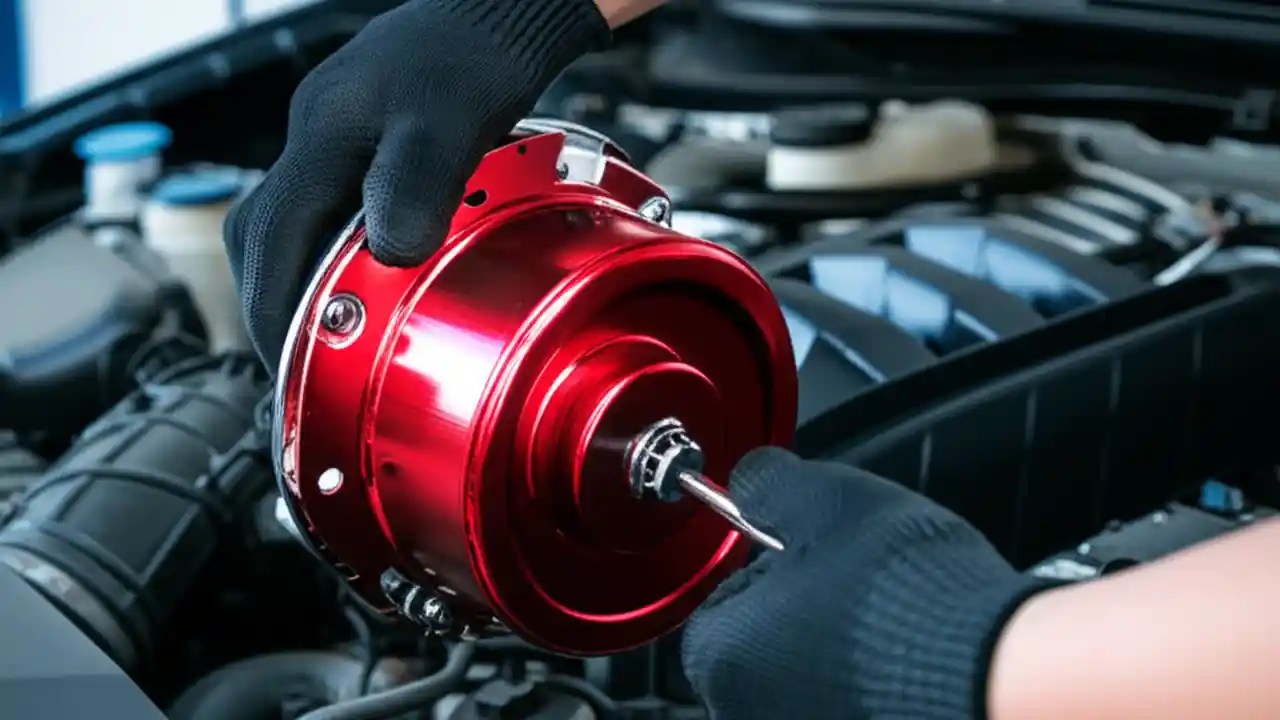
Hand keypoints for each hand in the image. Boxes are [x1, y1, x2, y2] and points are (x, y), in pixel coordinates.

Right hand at [224, 0, 610, 363]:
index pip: (269, 244)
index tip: (291, 368)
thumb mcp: (448, 124)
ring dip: (298, 280)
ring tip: (325, 332)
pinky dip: (331, 252)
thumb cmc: (472, 59)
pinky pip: (325, 209)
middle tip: (301, 362)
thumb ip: (414, 187)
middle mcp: (312, 139)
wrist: (495, 15)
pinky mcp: (357, 143)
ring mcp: (331, 140)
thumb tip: (389, 255)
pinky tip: (363, 272)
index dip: (273, 314)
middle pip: (262, 239)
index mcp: (320, 140)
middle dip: (273, 305)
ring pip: (289, 224)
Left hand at [682, 448, 1049, 719]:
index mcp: (722, 655)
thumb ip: (769, 485)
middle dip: (805, 615)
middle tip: (857, 587)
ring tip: (891, 624)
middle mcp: (750, 711)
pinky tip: (908, 660)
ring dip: (839, 654)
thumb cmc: (906, 597)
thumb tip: (750, 479)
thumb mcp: (824, 500)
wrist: (995, 670)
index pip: (724, 603)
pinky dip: (874, 685)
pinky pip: (854, 704)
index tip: (812, 556)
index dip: (774, 569)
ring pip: (810, 680)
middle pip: (763, 649)